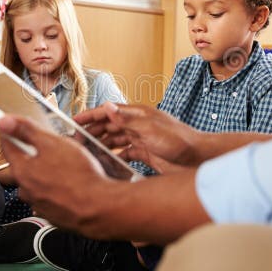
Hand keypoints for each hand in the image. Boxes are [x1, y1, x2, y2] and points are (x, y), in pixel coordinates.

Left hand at [0, 114, 112, 229]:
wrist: (99, 206)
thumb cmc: (79, 176)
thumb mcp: (53, 143)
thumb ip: (27, 131)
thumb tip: (6, 122)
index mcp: (22, 171)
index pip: (8, 146)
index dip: (11, 132)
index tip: (11, 126)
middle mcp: (27, 190)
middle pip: (24, 165)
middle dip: (34, 154)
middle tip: (52, 147)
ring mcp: (40, 204)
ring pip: (39, 181)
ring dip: (47, 172)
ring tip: (67, 167)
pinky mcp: (54, 213)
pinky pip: (51, 195)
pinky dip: (58, 188)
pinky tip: (72, 183)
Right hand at [74, 103, 202, 166]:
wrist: (198, 158)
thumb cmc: (179, 140)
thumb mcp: (150, 129)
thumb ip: (127, 120)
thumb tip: (107, 107)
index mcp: (137, 114)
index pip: (108, 112)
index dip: (90, 116)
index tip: (74, 122)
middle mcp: (137, 125)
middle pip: (108, 127)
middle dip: (91, 133)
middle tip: (75, 142)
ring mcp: (141, 139)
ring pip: (114, 141)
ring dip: (101, 146)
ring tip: (86, 153)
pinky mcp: (145, 153)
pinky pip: (124, 154)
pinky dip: (114, 157)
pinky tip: (105, 163)